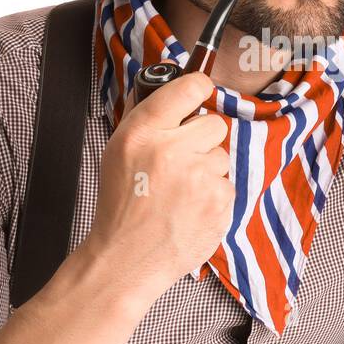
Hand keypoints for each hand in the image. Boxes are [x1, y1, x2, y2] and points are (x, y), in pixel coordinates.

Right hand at [83, 71, 234, 308]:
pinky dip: (212, 196)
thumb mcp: (118, 151)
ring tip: (179, 192)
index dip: (198, 87)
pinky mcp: (219, 203)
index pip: (188, 88)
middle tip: (181, 159)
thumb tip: (170, 86)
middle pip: (214, 123)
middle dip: (201, 138)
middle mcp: (173, 151)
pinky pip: (226, 185)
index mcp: (143, 132)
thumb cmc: (122, 203)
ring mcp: (200, 179)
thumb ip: (146, 118)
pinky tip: (189, 209)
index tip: (199, 91)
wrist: (127, 256)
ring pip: (221, 157)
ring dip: (206, 170)